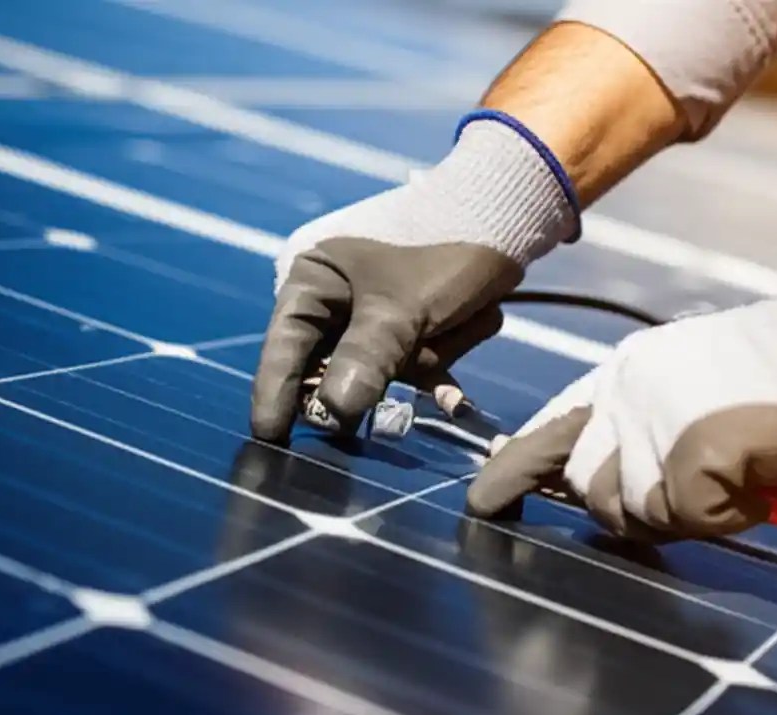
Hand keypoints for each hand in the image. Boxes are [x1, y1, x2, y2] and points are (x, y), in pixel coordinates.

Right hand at [251, 111, 578, 442]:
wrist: (507, 215)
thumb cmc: (444, 249)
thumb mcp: (403, 310)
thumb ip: (365, 361)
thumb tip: (332, 415)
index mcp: (313, 278)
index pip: (284, 347)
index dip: (277, 395)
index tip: (269, 437)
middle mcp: (333, 297)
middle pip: (335, 368)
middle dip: (383, 369)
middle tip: (412, 352)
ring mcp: (368, 313)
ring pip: (380, 372)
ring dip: (423, 360)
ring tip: (454, 319)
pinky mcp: (403, 324)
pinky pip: (409, 364)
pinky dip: (437, 368)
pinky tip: (460, 390)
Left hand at [465, 252, 776, 537]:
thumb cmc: (776, 369)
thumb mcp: (685, 382)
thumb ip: (640, 422)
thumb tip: (614, 483)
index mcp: (620, 374)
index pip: (549, 427)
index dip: (515, 469)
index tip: (486, 497)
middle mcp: (623, 394)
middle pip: (589, 487)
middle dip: (632, 505)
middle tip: (693, 489)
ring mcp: (654, 423)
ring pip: (637, 511)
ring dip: (688, 510)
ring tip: (736, 473)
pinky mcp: (692, 453)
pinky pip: (693, 519)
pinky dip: (730, 514)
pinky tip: (756, 479)